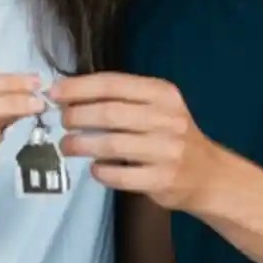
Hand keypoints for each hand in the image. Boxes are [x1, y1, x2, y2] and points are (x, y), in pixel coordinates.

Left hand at [52, 72, 224, 211]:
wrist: (209, 175)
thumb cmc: (170, 135)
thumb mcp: (155, 107)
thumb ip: (119, 98)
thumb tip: (67, 95)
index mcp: (162, 93)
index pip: (112, 83)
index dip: (78, 88)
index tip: (53, 93)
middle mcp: (167, 118)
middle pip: (109, 113)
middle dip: (76, 116)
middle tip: (62, 122)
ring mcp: (167, 150)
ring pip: (111, 144)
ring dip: (80, 145)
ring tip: (66, 146)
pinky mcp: (163, 179)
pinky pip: (119, 175)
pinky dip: (100, 171)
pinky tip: (94, 168)